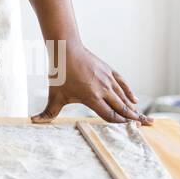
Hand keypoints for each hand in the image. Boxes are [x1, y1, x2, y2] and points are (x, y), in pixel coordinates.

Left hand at [31, 44, 150, 124]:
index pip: (110, 116)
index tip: (131, 129)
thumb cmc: (59, 74)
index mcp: (92, 97)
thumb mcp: (54, 95)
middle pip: (122, 108)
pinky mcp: (109, 71)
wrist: (65, 49)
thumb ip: (47, 112)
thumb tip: (32, 122)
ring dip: (133, 107)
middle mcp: (103, 89)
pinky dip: (129, 92)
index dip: (120, 123)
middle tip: (147, 125)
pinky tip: (134, 100)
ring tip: (143, 116)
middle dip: (134, 118)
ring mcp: (108, 79)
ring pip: (124, 97)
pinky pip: (123, 84)